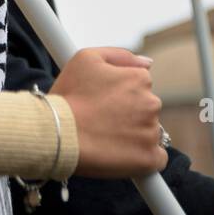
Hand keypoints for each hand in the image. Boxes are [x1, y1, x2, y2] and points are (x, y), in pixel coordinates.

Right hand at [50, 46, 167, 178]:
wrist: (57, 133)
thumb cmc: (68, 96)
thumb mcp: (86, 58)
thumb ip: (120, 55)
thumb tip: (147, 63)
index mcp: (139, 78)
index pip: (140, 84)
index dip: (120, 93)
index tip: (103, 102)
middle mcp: (151, 103)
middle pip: (146, 108)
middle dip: (129, 113)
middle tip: (102, 120)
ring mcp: (152, 132)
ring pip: (150, 132)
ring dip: (135, 135)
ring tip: (106, 138)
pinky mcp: (149, 159)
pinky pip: (156, 158)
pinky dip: (143, 158)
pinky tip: (122, 155)